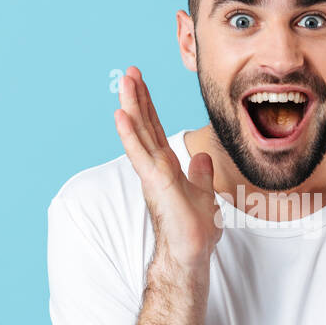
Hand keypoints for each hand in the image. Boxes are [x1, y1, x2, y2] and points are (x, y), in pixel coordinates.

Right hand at [115, 66, 222, 270]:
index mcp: (167, 167)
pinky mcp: (154, 183)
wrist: (192, 253)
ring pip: (139, 134)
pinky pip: (140, 154)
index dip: (148, 105)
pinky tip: (121, 114)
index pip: (155, 129)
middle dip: (137, 97)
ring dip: (131, 107)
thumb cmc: (195, 230)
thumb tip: (203, 155)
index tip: (141, 82)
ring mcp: (153, 174)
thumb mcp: (204, 193)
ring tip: (125, 82)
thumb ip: (201, 173)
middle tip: (130, 71)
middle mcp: (156, 167)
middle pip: (144, 126)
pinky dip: (130, 134)